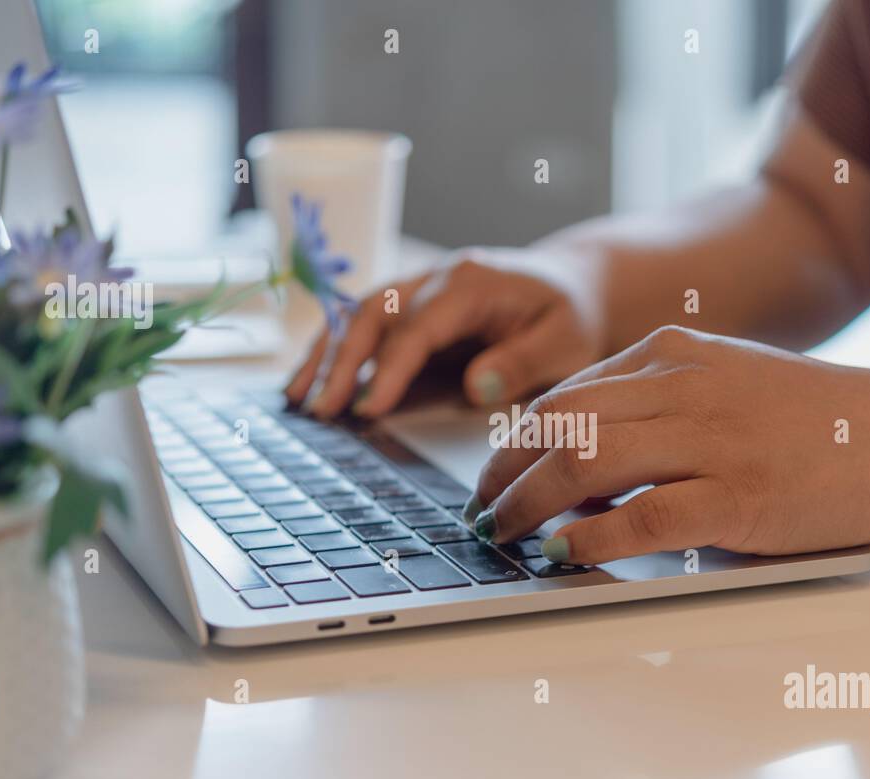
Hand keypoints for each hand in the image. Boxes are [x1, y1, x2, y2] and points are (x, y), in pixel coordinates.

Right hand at [285, 246, 603, 417]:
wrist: (572, 286)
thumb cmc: (570, 318)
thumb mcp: (565, 344)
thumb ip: (523, 363)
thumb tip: (474, 387)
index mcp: (473, 283)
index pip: (417, 326)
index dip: (389, 368)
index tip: (368, 407)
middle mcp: (437, 277)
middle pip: (374, 313)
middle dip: (341, 361)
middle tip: (319, 409)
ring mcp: (419, 288)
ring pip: (358, 314)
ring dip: (325, 354)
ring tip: (296, 397)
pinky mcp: (411, 307)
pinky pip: (365, 324)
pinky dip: (335, 350)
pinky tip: (312, 381)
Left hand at [466, 325, 869, 563]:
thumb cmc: (815, 419)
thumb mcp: (727, 383)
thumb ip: (655, 407)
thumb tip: (578, 465)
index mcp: (677, 353)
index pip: (568, 394)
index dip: (517, 439)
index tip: (493, 473)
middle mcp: (686, 387)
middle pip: (562, 424)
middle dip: (505, 471)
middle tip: (481, 508)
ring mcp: (712, 441)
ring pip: (587, 462)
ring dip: (530, 503)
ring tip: (503, 531)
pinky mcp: (738, 497)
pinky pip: (642, 517)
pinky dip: (592, 538)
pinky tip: (564, 553)